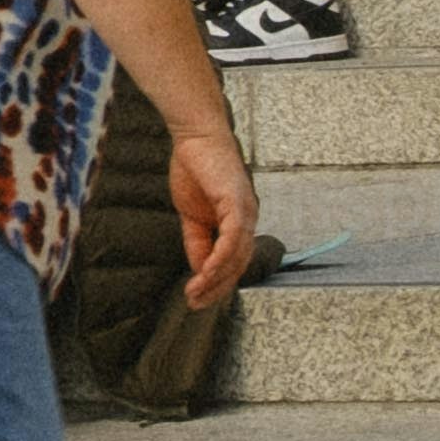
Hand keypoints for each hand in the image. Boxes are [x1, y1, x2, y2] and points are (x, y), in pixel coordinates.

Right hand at [163, 121, 263, 308]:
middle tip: (195, 304)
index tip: (196, 299)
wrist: (195, 136)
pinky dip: (220, 257)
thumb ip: (197, 241)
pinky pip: (232, 237)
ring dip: (216, 278)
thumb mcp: (191, 215)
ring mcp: (245, 211)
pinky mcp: (237, 202)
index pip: (233, 262)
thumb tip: (199, 270)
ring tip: (195, 293)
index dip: (217, 284)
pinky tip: (206, 272)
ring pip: (237, 255)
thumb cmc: (195, 169)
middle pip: (238, 264)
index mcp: (238, 222)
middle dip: (217, 288)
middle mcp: (248, 219)